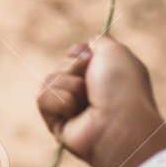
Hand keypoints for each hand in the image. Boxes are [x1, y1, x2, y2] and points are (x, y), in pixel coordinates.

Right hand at [36, 37, 165, 166]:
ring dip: (68, 85)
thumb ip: (98, 41)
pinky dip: (58, 101)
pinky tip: (74, 113)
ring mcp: (72, 109)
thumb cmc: (122, 87)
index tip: (89, 57)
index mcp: (103, 76)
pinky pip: (43, 99)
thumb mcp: (115, 52)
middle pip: (61, 66)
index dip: (79, 54)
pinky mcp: (57, 124)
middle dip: (73, 68)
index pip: (74, 55)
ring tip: (86, 101)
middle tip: (91, 82)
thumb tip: (87, 46)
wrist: (119, 123)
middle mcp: (88, 93)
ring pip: (50, 80)